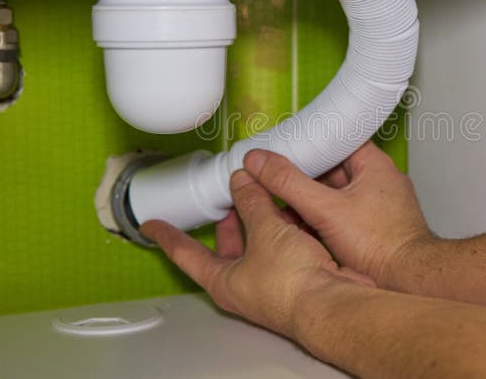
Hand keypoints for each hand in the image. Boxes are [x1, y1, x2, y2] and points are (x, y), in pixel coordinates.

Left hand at [141, 170, 373, 338]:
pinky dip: (287, 224)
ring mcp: (271, 280)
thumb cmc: (292, 285)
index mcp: (223, 280)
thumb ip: (253, 203)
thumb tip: (242, 182)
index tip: (153, 226)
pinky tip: (295, 206)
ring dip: (264, 216)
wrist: (332, 303)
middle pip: (229, 244)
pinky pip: (285, 243)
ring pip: (261, 240)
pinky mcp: (296, 275)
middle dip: (231, 216)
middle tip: (227, 192)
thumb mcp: (266, 232)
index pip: (185, 254)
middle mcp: (244, 283)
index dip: (168, 236)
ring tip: (265, 188)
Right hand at [242, 141, 433, 288]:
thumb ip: (289, 184)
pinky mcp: (373, 228)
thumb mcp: (326, 210)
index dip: (309, 140)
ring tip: (279, 198)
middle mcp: (379, 182)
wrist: (408, 282)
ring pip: (335, 193)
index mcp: (374, 166)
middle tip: (274, 171)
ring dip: (309, 197)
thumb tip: (259, 162)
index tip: (283, 142)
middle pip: (332, 167)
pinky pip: (341, 213)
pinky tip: (299, 226)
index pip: (337, 138)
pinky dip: (320, 216)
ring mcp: (377, 206)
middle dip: (303, 172)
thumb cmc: (381, 244)